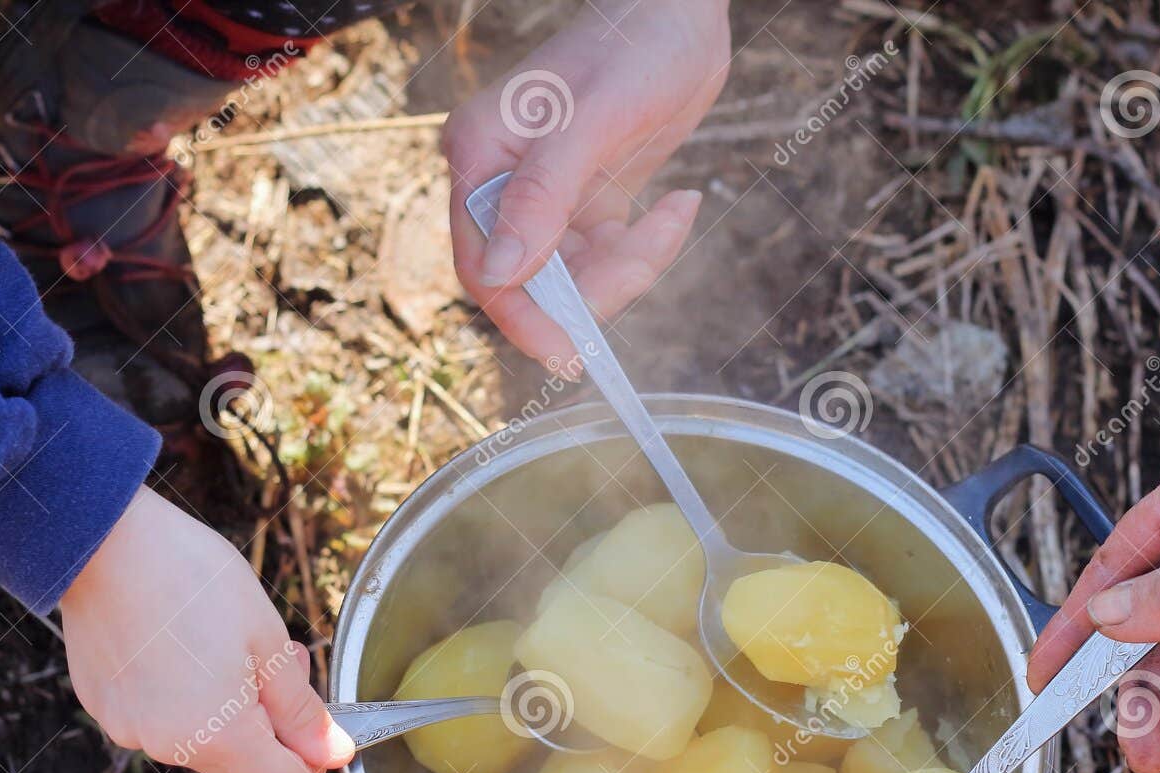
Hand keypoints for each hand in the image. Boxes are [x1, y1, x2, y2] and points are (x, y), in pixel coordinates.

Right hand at [60, 487, 353, 772]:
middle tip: (280, 659)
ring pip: (202, 741)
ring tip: (227, 642)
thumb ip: (302, 708)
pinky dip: (182, 696)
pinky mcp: (105, 709)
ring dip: (227, 707)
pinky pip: (161, 719)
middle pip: (243, 765)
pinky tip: (182, 644)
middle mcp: (169, 747)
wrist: (103, 542)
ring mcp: (130, 730)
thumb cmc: (191, 580)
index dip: (311, 764)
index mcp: (220, 735)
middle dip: (270, 722)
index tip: (316, 725)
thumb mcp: (268, 640)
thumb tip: (334, 754)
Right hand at [443, 0, 729, 364]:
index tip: (569, 353)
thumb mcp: (592, 120)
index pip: (483, 266)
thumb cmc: (636, 44)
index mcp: (479, 156)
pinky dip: (647, 248)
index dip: (523, 317)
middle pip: (532, 283)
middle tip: (648, 253)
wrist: (680, 12)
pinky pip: (609, 258)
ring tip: (673, 212)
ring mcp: (544, 198)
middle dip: (596, 287)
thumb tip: (501, 272)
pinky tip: (677, 204)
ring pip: (576, 278)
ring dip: (632, 266)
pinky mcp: (585, 204)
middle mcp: (501, 182)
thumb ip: (543, 196)